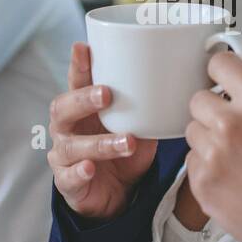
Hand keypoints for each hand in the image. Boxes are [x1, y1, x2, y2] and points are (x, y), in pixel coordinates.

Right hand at [48, 42, 157, 217]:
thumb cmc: (123, 151)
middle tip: (106, 94)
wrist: (115, 194)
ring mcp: (64, 156)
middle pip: (63, 109)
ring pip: (72, 146)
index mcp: (80, 109)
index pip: (75, 82)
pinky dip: (80, 172)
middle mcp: (66, 129)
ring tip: (126, 141)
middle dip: (83, 99)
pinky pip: (70, 177)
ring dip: (99, 142)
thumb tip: (178, 80)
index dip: (78, 65)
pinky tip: (90, 168)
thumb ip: (146, 107)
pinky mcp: (67, 182)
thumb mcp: (137, 125)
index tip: (83, 47)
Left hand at [185, 38, 241, 241]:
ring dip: (208, 141)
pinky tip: (234, 180)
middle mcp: (232, 124)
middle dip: (214, 112)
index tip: (226, 83)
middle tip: (239, 133)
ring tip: (240, 160)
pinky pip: (191, 163)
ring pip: (192, 132)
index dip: (223, 74)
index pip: (219, 64)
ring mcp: (213, 155)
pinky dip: (207, 170)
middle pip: (198, 99)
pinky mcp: (201, 184)